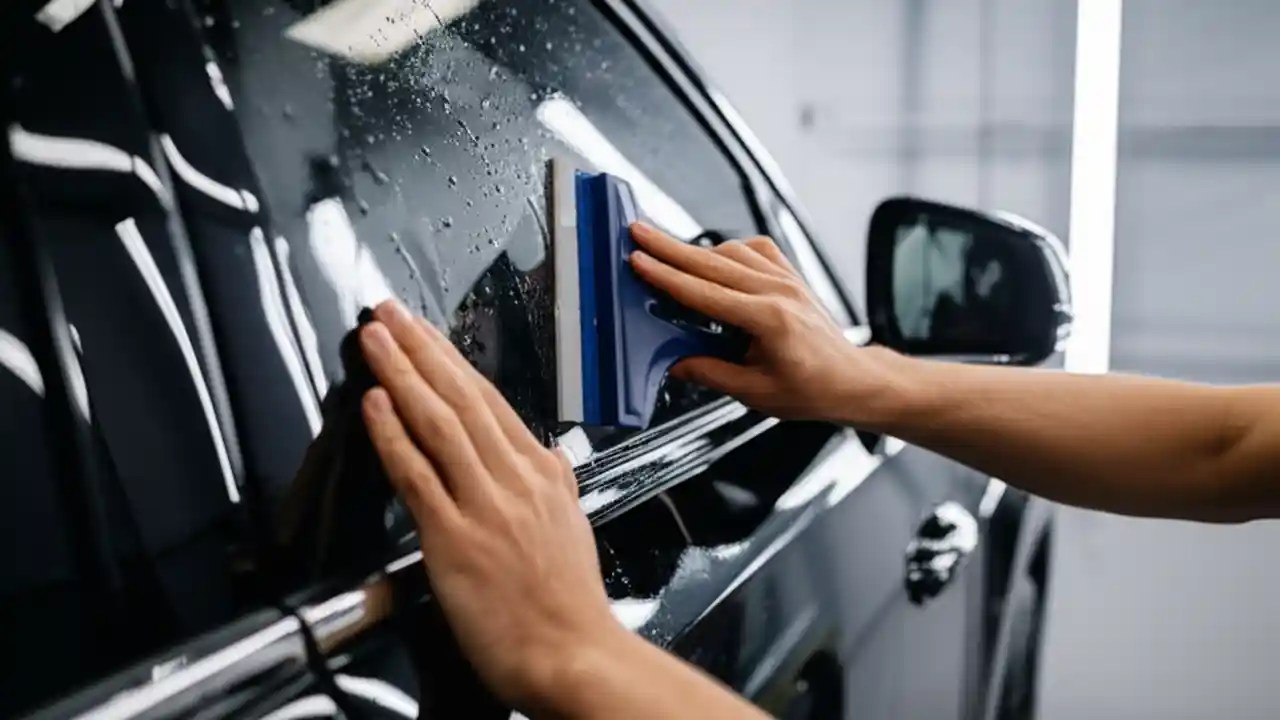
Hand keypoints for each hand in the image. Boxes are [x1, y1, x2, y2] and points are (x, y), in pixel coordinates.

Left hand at [358, 300, 627, 712]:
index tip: (425, 331)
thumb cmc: (568, 603)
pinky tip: (375, 402)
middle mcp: (515, 479)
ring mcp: (486, 505)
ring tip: (376, 337)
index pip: (490, 399)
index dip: (451, 359)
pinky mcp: (456, 538)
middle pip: (462, 396)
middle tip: (389, 310)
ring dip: (403, 373)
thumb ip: (556, 483)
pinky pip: (419, 474)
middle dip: (421, 347)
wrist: (574, 655)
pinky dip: (394, 434)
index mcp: (542, 473)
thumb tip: (549, 454)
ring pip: (439, 422)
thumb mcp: (572, 527)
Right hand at [629, 223, 905, 423]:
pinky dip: (730, 250)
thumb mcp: (755, 392)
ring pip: (731, 252)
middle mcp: (778, 291)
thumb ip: (711, 373)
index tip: (640, 261)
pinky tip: (716, 257)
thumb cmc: (813, 389)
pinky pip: (756, 250)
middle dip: (669, 246)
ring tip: (663, 247)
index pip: (704, 292)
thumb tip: (676, 363)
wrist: (852, 380)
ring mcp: (787, 280)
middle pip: (711, 262)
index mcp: (768, 320)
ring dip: (695, 249)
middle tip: (638, 231)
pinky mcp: (791, 276)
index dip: (667, 276)